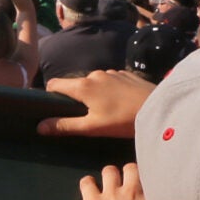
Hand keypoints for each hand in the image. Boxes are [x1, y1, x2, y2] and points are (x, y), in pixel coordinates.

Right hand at [39, 69, 153, 137]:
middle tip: (86, 116)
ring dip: (94, 93)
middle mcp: (94, 74)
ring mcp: (112, 72)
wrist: (159, 109)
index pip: (55, 84)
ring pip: (94, 82)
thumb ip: (65, 125)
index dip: (51, 95)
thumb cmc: (123, 120)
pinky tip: (120, 103)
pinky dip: (109, 90)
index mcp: (82, 86)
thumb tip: (39, 126)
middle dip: (76, 97)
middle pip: (75, 84)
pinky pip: (110, 81)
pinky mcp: (126, 74)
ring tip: (106, 110)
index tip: (57, 108)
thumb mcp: (92, 127)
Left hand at [75, 163, 159, 199]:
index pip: (155, 178)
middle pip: (132, 167)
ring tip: (110, 186)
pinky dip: (88, 184)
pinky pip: (86, 182)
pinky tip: (90, 190)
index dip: (151, 181)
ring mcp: (111, 194)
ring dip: (109, 177)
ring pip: (109, 170)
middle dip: (130, 173)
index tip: (150, 185)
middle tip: (128, 185)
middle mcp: (133, 192)